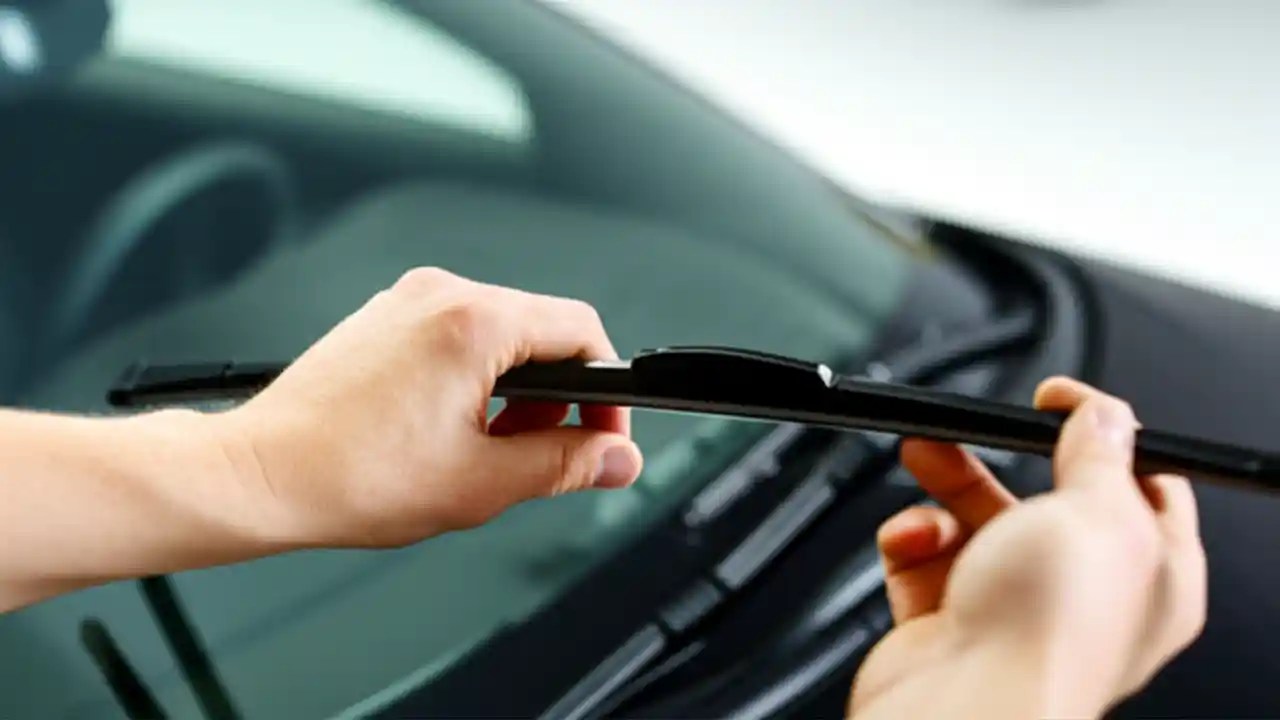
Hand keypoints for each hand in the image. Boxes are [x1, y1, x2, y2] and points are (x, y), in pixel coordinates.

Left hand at [216, 268, 643, 547]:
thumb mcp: (482, 483)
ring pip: (499, 335)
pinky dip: (472, 378)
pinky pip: (455, 336)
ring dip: (514, 390)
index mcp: (474, 323)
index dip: (608, 391)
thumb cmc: (348, 475)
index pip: (582, 331)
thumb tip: (616, 460)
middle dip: (557, 395)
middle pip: (542, 330)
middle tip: (540, 453)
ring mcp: (406, 303)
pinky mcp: (383, 320)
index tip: (603, 435)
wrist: (262, 476)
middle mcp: (440, 296)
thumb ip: (565, 465)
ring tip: (487, 447)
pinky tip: (450, 428)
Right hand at [849, 378, 1205, 718]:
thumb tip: (1102, 418)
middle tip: (970, 427)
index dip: (1102, 433)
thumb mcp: (1098, 513)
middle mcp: (1083, 595)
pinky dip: (910, 538)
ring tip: (924, 458)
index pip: (1141, 483)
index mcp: (1152, 574)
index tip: (1057, 400)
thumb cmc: (1045, 634)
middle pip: (1043, 496)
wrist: (960, 707)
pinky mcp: (949, 621)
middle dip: (996, 454)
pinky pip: (925, 558)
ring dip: (943, 487)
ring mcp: (1012, 609)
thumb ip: (1101, 454)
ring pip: (974, 521)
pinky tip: (912, 537)